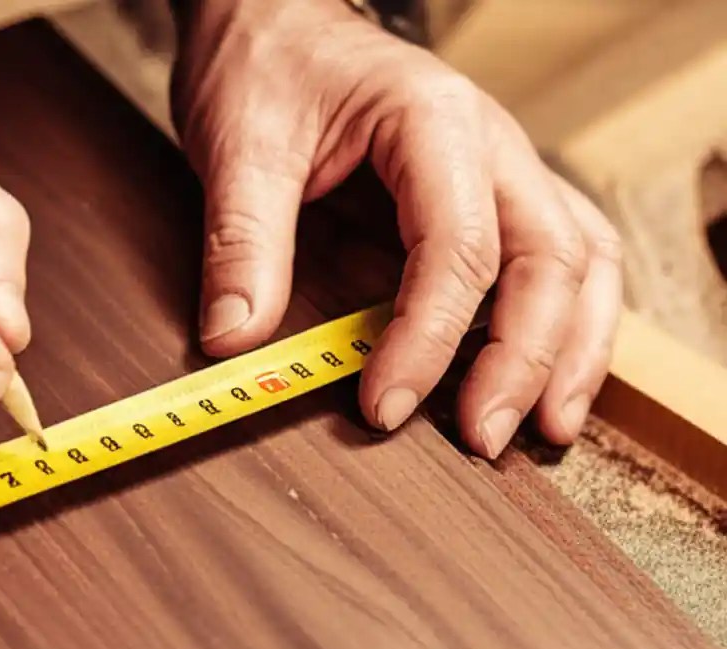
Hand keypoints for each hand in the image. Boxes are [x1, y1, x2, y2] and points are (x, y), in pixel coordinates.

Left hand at [169, 0, 621, 457]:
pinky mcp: (489, 196)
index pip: (458, 245)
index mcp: (430, 121)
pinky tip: (546, 377)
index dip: (428, 338)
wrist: (278, 20)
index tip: (384, 405)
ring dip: (574, 347)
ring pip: (581, 259)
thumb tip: (234, 340)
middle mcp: (489, 144)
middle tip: (486, 441)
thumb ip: (241, 240)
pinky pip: (561, 257)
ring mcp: (499, 169)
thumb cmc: (266, 65)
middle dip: (528, 358)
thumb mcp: (238, 142)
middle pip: (552, 257)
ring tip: (547, 427)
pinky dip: (565, 322)